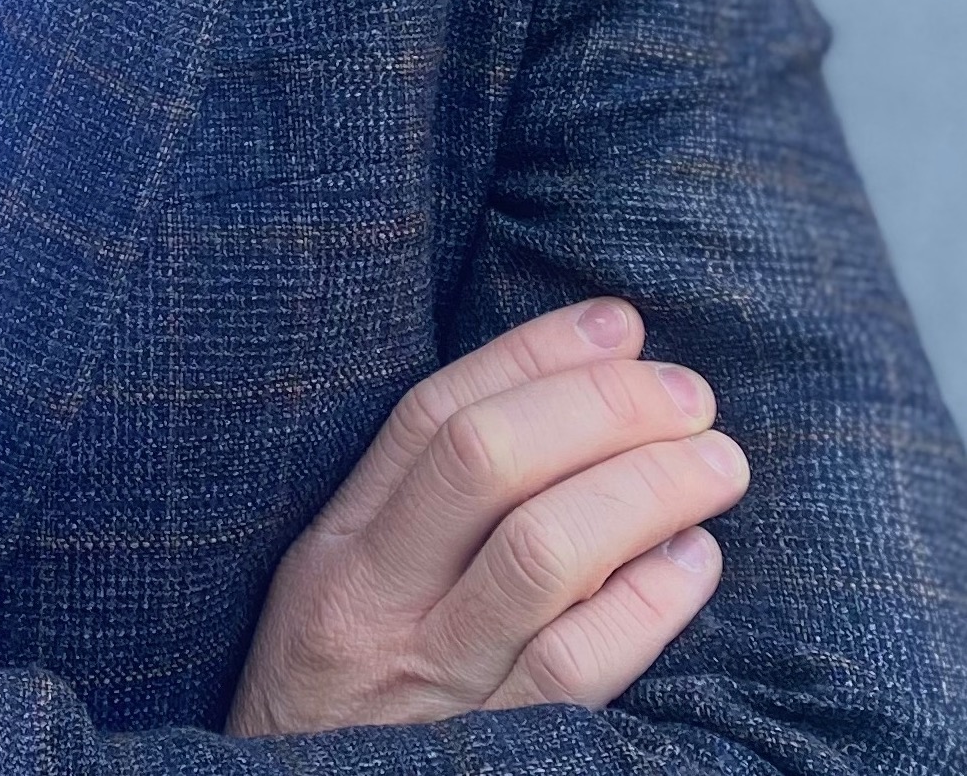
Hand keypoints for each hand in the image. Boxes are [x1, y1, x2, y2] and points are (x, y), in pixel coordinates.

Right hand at [229, 299, 747, 732]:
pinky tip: (696, 562)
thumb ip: (420, 513)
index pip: (432, 416)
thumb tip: (560, 395)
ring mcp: (435, 683)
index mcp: (337, 549)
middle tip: (688, 393)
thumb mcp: (345, 597)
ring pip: (543, 553)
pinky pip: (579, 666)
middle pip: (485, 462)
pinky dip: (650, 600)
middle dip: (599, 408)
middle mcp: (376, 604)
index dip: (533, 356)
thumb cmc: (344, 709)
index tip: (617, 323)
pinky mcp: (499, 759)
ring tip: (716, 464)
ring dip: (645, 489)